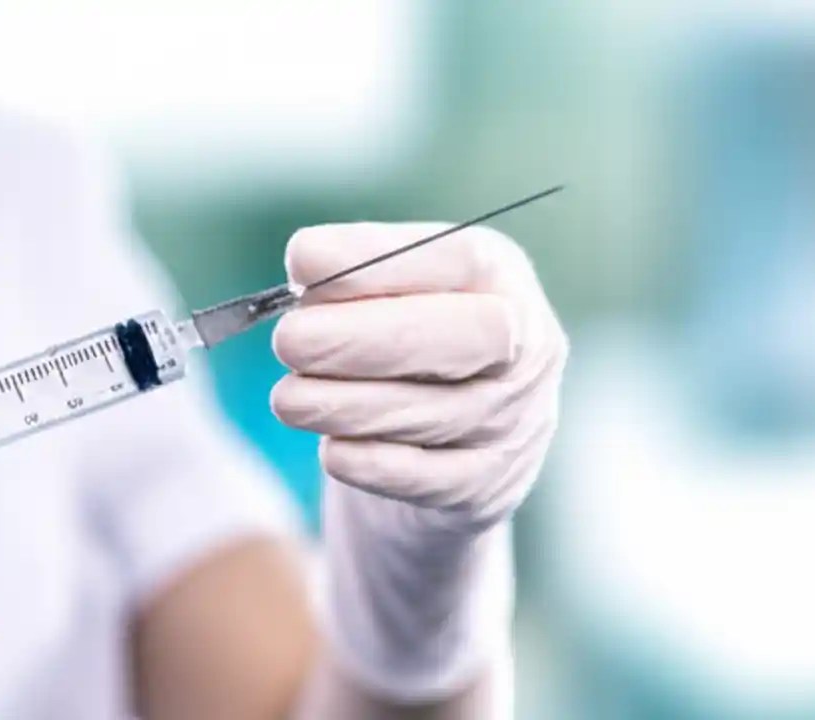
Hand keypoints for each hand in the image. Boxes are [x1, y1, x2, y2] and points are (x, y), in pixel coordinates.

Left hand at [271, 222, 566, 532]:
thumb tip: (305, 267)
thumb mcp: (393, 299)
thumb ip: (356, 279)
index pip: (458, 259)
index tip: (302, 259)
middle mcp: (528, 349)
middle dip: (364, 338)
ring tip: (287, 399)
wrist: (446, 454)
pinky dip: (373, 464)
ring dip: (349, 405)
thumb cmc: (408, 353)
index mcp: (502, 280)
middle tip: (289, 340)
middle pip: (461, 338)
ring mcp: (516, 423)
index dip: (378, 260)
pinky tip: (331, 451)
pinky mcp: (490, 487)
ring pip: (436, 414)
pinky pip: (431, 478)